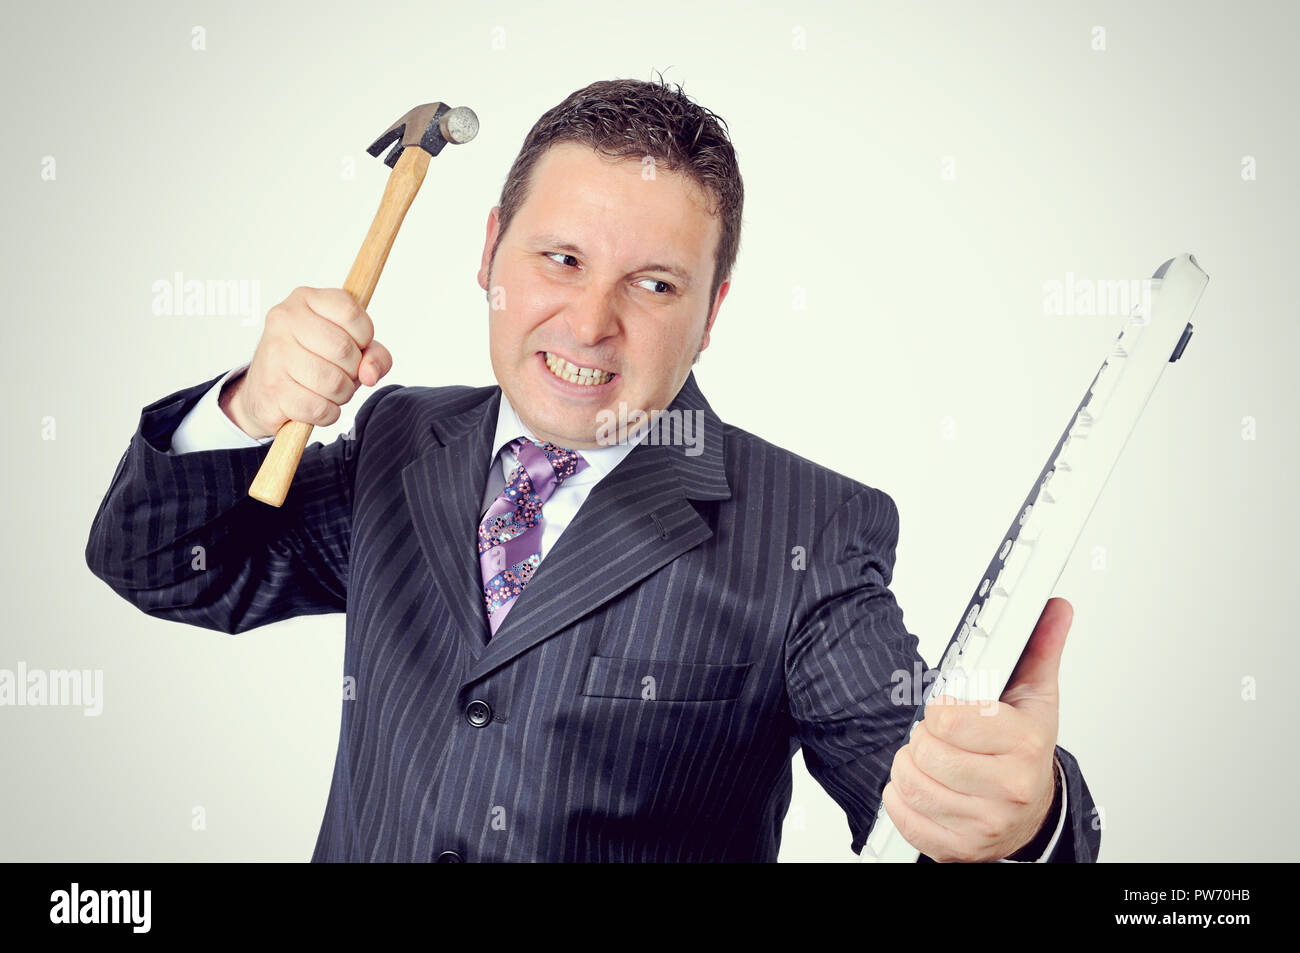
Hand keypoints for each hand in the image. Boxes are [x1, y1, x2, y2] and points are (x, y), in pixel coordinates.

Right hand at [220, 286, 392, 437]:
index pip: (350, 312)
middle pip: (344, 349)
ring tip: (328, 390)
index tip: (355, 346)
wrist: (262, 392)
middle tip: (340, 373)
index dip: (364, 336)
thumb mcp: (350, 348)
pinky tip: (316, 405)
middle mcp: (284, 320)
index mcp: (305, 299)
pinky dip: (327, 413)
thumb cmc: (312, 363)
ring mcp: (274, 354)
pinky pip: (319, 408)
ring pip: (334, 382)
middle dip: (353, 371)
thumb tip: (370, 374)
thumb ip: (374, 355)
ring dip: (342, 394)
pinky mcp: (272, 389)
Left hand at [881, 597, 1072, 861]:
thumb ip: (1040, 648)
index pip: (950, 719)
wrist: (1033, 814)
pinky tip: (922, 786)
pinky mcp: (958, 849)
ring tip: (930, 759)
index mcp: (1026, 745)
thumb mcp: (1036, 697)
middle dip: (923, 736)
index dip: (939, 709)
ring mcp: (984, 823)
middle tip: (939, 737)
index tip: (949, 709)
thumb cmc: (1025, 751)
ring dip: (908, 765)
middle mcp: (1009, 789)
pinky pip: (902, 815)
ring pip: (910, 782)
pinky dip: (900, 797)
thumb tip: (1055, 607)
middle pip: (925, 750)